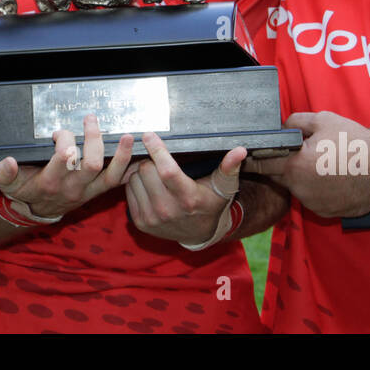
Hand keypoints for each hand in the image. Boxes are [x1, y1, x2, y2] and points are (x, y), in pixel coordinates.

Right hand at [0, 115, 134, 219]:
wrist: (37, 211)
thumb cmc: (24, 190)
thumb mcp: (7, 184)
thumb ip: (4, 173)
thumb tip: (9, 161)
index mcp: (50, 182)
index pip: (64, 159)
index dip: (65, 142)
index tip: (58, 132)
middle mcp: (72, 188)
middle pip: (90, 165)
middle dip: (93, 140)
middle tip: (90, 120)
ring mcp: (87, 191)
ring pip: (109, 175)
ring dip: (120, 155)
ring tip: (127, 136)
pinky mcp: (97, 191)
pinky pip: (116, 180)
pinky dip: (127, 167)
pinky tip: (136, 152)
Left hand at [124, 131, 243, 245]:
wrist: (199, 234)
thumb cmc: (210, 203)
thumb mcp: (222, 187)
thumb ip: (229, 168)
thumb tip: (241, 150)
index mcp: (187, 198)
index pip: (167, 171)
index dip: (156, 150)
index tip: (149, 134)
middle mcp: (168, 210)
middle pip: (146, 170)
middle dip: (150, 160)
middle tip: (158, 160)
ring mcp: (152, 218)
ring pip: (134, 179)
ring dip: (141, 172)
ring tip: (154, 174)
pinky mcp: (141, 223)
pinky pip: (128, 192)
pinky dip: (135, 184)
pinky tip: (148, 185)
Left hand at [243, 111, 369, 218]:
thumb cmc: (355, 142)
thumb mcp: (323, 120)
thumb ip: (295, 121)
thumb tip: (282, 126)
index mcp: (293, 165)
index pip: (260, 164)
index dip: (252, 160)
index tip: (244, 157)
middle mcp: (299, 188)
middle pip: (280, 176)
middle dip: (284, 166)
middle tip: (301, 154)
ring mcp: (313, 203)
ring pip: (298, 188)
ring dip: (304, 177)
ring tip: (325, 163)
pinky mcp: (326, 213)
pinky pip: (314, 199)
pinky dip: (318, 190)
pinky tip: (334, 178)